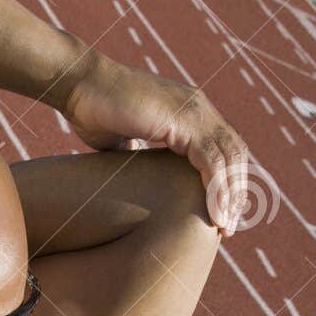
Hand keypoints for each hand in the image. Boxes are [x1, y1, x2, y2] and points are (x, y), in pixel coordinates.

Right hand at [62, 49, 249, 236]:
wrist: (80, 87)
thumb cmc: (93, 112)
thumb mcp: (121, 140)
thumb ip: (134, 153)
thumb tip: (132, 172)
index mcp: (190, 113)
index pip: (224, 149)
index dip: (227, 182)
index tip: (221, 213)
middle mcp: (200, 109)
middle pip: (235, 154)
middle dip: (235, 193)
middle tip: (228, 228)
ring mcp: (195, 112)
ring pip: (229, 158)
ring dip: (229, 196)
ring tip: (224, 227)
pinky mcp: (185, 120)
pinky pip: (211, 160)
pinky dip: (216, 190)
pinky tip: (213, 214)